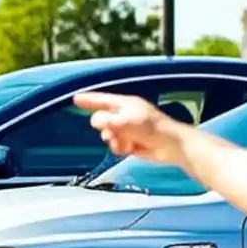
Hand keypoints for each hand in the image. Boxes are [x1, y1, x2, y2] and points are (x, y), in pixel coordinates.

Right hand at [72, 92, 190, 165]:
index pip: (102, 99)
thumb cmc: (153, 129)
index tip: (75, 99)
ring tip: (127, 143)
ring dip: (114, 141)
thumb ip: (106, 120)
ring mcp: (128, 129)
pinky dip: (121, 148)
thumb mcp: (126, 121)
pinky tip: (131, 149)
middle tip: (116, 132)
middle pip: (102, 121)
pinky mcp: (131, 142)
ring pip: (107, 136)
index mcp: (125, 104)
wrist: (171, 146)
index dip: (88, 100)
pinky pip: (116, 146)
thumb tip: (94, 121)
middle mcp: (125, 115)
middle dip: (106, 129)